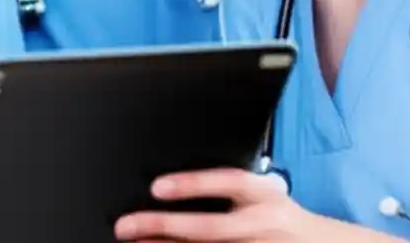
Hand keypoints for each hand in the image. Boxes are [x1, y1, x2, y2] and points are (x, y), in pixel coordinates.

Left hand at [113, 168, 387, 241]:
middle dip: (164, 226)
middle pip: (211, 227)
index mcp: (266, 194)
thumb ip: (231, 193)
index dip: (192, 183)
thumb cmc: (284, 219)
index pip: (228, 182)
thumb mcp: (265, 195)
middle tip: (125, 226)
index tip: (156, 187)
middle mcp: (266, 223)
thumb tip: (171, 189)